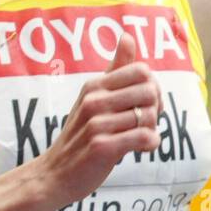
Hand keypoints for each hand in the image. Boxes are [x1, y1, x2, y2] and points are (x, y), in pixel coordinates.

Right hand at [40, 33, 162, 203]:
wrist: (54, 175)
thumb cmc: (80, 136)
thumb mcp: (92, 98)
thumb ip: (115, 69)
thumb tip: (127, 35)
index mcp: (93, 86)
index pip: (142, 71)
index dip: (152, 87)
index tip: (143, 105)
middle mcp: (93, 101)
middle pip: (150, 92)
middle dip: (155, 109)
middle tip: (143, 124)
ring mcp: (96, 124)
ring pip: (149, 117)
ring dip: (151, 130)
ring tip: (136, 139)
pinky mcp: (102, 147)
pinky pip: (144, 137)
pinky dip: (150, 144)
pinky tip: (140, 149)